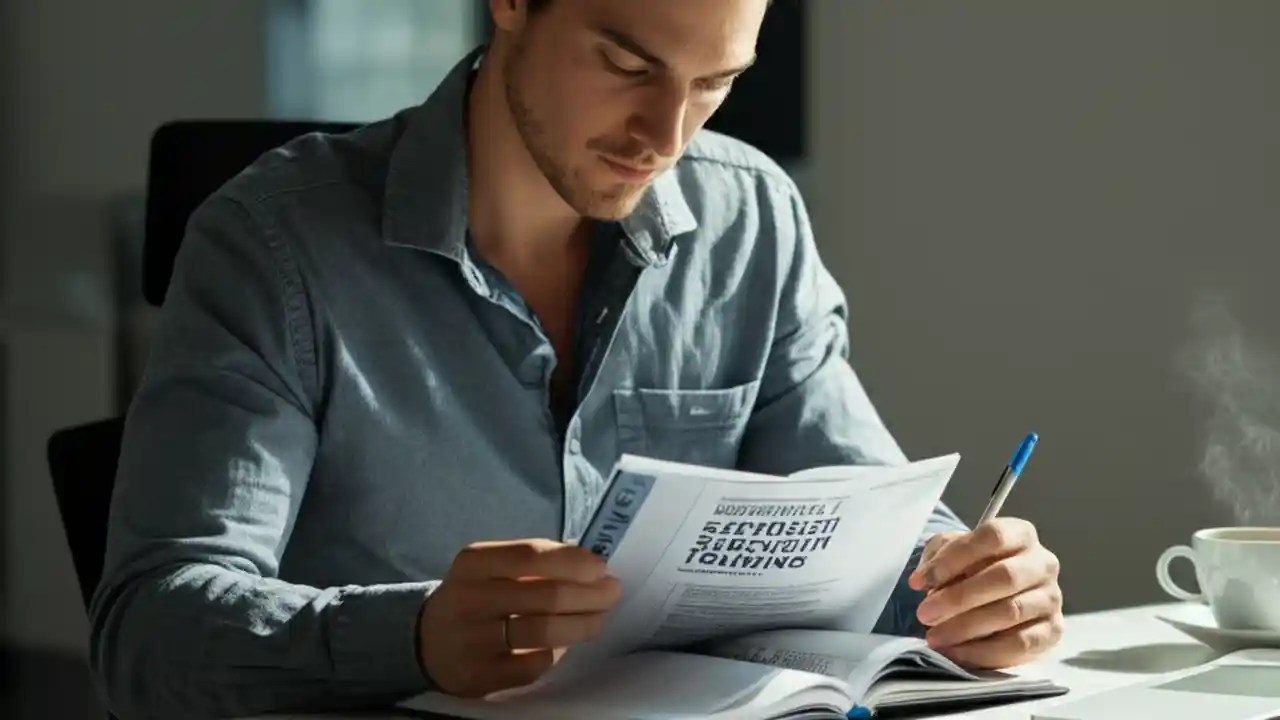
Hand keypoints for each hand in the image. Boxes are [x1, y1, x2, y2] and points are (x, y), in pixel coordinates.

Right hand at [417, 539, 621, 696]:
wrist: (427, 642)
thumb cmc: (476, 596)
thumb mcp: (490, 568)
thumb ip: (532, 561)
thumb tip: (590, 564)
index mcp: (473, 563)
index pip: (531, 555)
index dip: (573, 561)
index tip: (601, 567)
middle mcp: (469, 598)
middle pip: (545, 595)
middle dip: (589, 594)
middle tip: (611, 593)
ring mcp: (473, 640)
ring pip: (544, 633)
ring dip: (583, 625)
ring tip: (599, 619)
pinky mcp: (480, 676)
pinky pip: (535, 664)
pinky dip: (558, 653)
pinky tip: (566, 645)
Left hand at [907, 518, 1062, 668]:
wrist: (996, 598)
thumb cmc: (972, 568)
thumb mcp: (952, 552)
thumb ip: (939, 557)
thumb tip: (924, 580)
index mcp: (1020, 534)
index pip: (992, 537)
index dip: (954, 558)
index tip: (922, 581)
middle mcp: (1043, 563)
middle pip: (1004, 576)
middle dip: (958, 598)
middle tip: (925, 614)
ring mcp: (1051, 598)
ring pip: (1010, 612)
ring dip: (967, 627)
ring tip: (935, 637)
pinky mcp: (1053, 631)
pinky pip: (1020, 644)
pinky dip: (983, 651)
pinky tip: (956, 653)